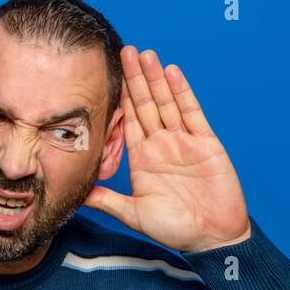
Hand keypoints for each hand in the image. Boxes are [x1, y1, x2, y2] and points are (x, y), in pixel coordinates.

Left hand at [84, 46, 250, 253]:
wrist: (212, 238)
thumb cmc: (176, 230)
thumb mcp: (134, 214)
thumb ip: (107, 200)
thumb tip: (77, 193)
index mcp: (143, 160)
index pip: (128, 121)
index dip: (119, 99)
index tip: (107, 76)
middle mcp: (162, 145)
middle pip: (145, 105)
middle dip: (135, 78)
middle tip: (124, 51)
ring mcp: (184, 142)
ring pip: (166, 102)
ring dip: (155, 79)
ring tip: (145, 54)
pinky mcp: (206, 143)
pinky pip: (192, 112)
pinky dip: (181, 92)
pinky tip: (171, 72)